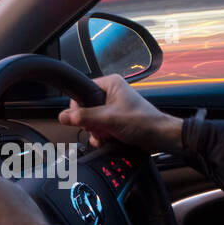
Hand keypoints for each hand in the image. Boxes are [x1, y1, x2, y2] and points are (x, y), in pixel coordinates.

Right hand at [57, 74, 182, 150]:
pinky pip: (100, 128)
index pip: (82, 92)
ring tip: (107, 135)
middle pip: (86, 109)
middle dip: (90, 124)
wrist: (159, 137)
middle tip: (100, 128)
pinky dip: (102, 136)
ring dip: (96, 132)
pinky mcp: (116, 121)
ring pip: (92, 121)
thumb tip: (63, 116)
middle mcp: (111, 93)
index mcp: (110, 84)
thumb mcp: (109, 119)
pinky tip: (108, 140)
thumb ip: (84, 117)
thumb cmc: (142, 122)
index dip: (80, 108)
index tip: (83, 119)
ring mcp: (113, 108)